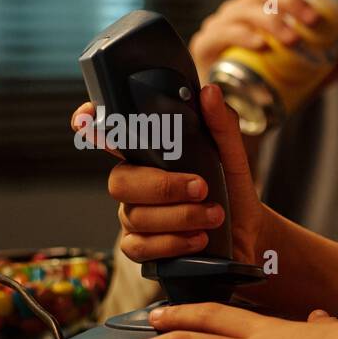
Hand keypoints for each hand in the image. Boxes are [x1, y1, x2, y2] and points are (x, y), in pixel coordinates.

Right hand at [71, 85, 266, 265]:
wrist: (249, 233)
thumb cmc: (233, 190)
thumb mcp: (233, 156)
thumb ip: (222, 126)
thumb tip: (209, 92)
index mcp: (151, 154)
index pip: (111, 134)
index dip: (92, 124)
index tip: (88, 119)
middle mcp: (137, 183)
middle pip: (119, 182)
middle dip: (163, 186)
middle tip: (201, 188)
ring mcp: (136, 216)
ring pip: (135, 216)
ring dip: (180, 216)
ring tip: (214, 215)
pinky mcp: (143, 246)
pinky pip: (137, 246)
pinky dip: (171, 243)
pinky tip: (198, 239)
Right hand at [188, 0, 337, 84]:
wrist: (242, 123)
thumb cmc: (274, 90)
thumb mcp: (312, 77)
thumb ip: (336, 63)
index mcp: (263, 7)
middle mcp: (241, 10)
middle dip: (291, 2)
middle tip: (314, 21)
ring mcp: (221, 25)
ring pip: (244, 10)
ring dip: (272, 21)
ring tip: (293, 39)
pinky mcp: (204, 46)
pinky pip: (222, 34)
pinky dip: (242, 36)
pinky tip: (261, 44)